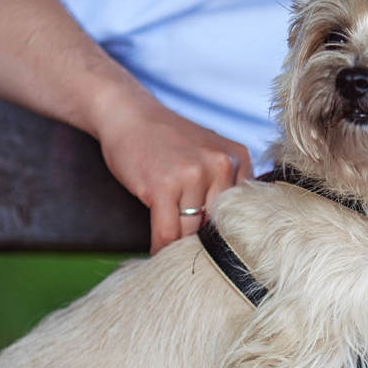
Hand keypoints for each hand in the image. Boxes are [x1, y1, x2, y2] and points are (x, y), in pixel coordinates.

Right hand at [93, 92, 251, 254]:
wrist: (128, 114)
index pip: (239, 210)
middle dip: (202, 241)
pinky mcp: (163, 186)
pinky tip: (157, 253)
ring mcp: (192, 175)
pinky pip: (167, 232)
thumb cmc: (166, 138)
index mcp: (237, 158)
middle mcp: (220, 165)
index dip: (225, 231)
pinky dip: (161, 248)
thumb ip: (224, 184)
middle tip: (191, 254)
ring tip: (172, 253)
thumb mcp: (208, 152)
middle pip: (217, 223)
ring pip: (192, 231)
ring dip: (179, 246)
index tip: (216, 247)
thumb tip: (229, 233)